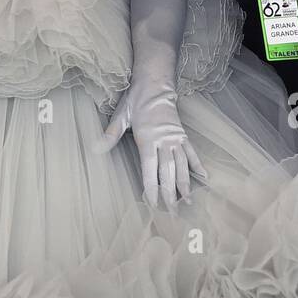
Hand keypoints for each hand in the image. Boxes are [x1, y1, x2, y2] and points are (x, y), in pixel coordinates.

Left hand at [96, 74, 206, 208]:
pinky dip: (198, 166)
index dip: (152, 188)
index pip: (150, 170)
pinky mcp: (183, 135)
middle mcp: (164, 141)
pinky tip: (204, 179)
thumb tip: (94, 149)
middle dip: (171, 195)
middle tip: (173, 214)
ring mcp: (176, 138)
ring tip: (190, 203)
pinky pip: (192, 153)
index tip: (153, 204)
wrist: (156, 83)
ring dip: (186, 185)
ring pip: (183, 166)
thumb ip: (110, 134)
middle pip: (169, 173)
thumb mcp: (121, 115)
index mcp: (148, 138)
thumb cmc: (137, 100)